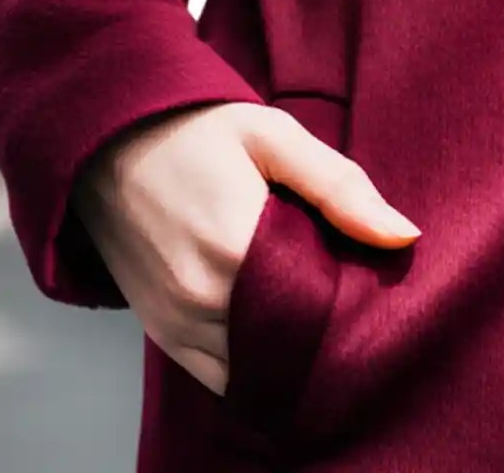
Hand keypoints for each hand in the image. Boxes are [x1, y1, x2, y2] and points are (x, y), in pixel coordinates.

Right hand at [70, 102, 420, 395]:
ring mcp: (175, 320)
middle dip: (323, 336)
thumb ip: (339, 187)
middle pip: (292, 348)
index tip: (367, 285)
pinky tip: (270, 331)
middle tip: (341, 300)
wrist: (99, 137)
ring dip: (286, 353)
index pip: (322, 313)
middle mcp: (200, 298)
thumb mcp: (270, 136)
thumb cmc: (189, 128)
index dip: (354, 309)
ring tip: (305, 313)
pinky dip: (250, 363)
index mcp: (235, 247)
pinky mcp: (159, 330)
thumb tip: (404, 237)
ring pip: (256, 370)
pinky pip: (218, 375)